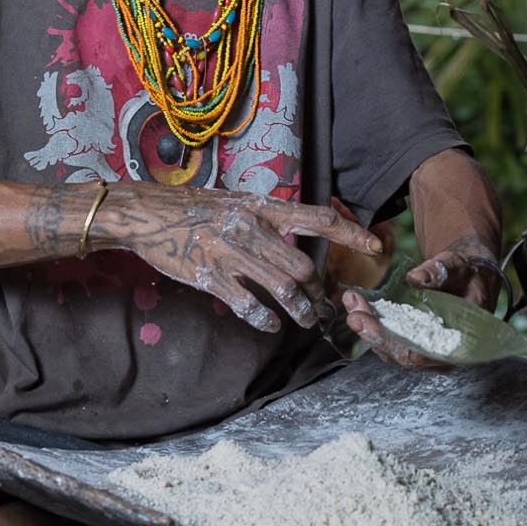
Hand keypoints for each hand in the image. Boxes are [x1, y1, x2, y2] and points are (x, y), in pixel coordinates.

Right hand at [91, 181, 382, 333]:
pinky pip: (246, 304)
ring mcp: (230, 254)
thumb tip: (305, 229)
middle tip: (323, 302)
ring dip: (300, 310)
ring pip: (281, 288)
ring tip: (307, 320)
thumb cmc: (199, 208)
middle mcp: (252, 230)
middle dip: (319, 289)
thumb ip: (271, 218)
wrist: (151, 214)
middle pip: (304, 266)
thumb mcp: (240, 201)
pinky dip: (264, 318)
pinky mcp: (210, 276)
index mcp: (263, 208)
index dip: (350, 233)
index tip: (375, 246)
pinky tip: (271, 324)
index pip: (318, 218)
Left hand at [340, 233, 500, 370]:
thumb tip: (416, 278)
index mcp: (460, 343)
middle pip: (400, 355)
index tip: (367, 322)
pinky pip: (390, 341)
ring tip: (352, 301)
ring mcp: (427, 353)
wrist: (470, 276)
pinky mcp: (415, 343)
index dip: (389, 341)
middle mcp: (443, 355)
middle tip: (353, 311)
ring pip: (391, 350)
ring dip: (367, 327)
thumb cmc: (468, 274)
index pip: (418, 355)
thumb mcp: (456, 266)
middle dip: (372, 333)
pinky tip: (357, 304)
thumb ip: (439, 272)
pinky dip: (371, 324)